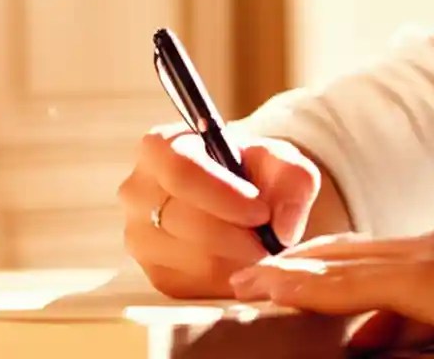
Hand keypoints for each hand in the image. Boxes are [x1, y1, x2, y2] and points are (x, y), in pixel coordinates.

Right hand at [118, 123, 320, 297]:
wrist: (242, 200)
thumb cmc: (255, 173)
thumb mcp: (283, 161)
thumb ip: (296, 180)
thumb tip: (282, 228)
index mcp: (159, 147)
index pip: (181, 172)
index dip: (225, 197)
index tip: (261, 212)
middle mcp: (138, 192)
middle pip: (188, 222)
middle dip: (239, 235)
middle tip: (269, 236)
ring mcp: (140, 236)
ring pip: (195, 259)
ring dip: (239, 258)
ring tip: (260, 246)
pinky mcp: (154, 274)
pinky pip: (195, 286)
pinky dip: (230, 278)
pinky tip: (244, 261)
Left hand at [228, 225, 433, 356]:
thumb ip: (423, 325)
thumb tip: (370, 339)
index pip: (369, 256)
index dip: (324, 265)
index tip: (288, 278)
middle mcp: (428, 245)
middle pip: (345, 250)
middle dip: (294, 264)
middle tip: (250, 278)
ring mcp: (425, 257)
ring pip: (338, 261)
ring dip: (289, 273)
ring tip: (247, 284)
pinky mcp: (424, 278)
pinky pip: (349, 282)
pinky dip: (306, 284)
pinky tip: (273, 289)